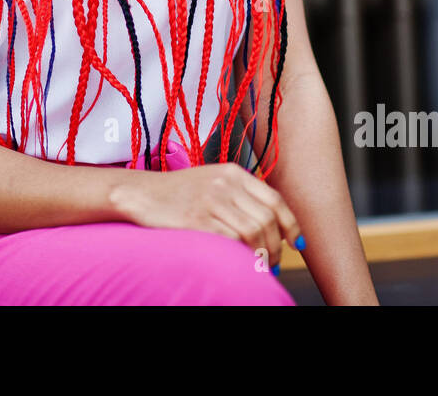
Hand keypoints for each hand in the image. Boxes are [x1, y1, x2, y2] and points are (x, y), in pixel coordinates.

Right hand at [109, 162, 302, 269]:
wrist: (142, 193)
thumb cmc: (177, 192)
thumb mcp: (213, 180)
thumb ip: (240, 193)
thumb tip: (270, 221)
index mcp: (233, 172)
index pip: (275, 199)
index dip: (291, 224)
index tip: (295, 241)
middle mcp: (225, 184)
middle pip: (267, 219)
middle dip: (277, 245)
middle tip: (275, 261)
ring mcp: (211, 201)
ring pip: (253, 232)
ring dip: (262, 254)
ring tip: (260, 265)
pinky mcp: (197, 220)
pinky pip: (231, 240)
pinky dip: (241, 255)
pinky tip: (241, 262)